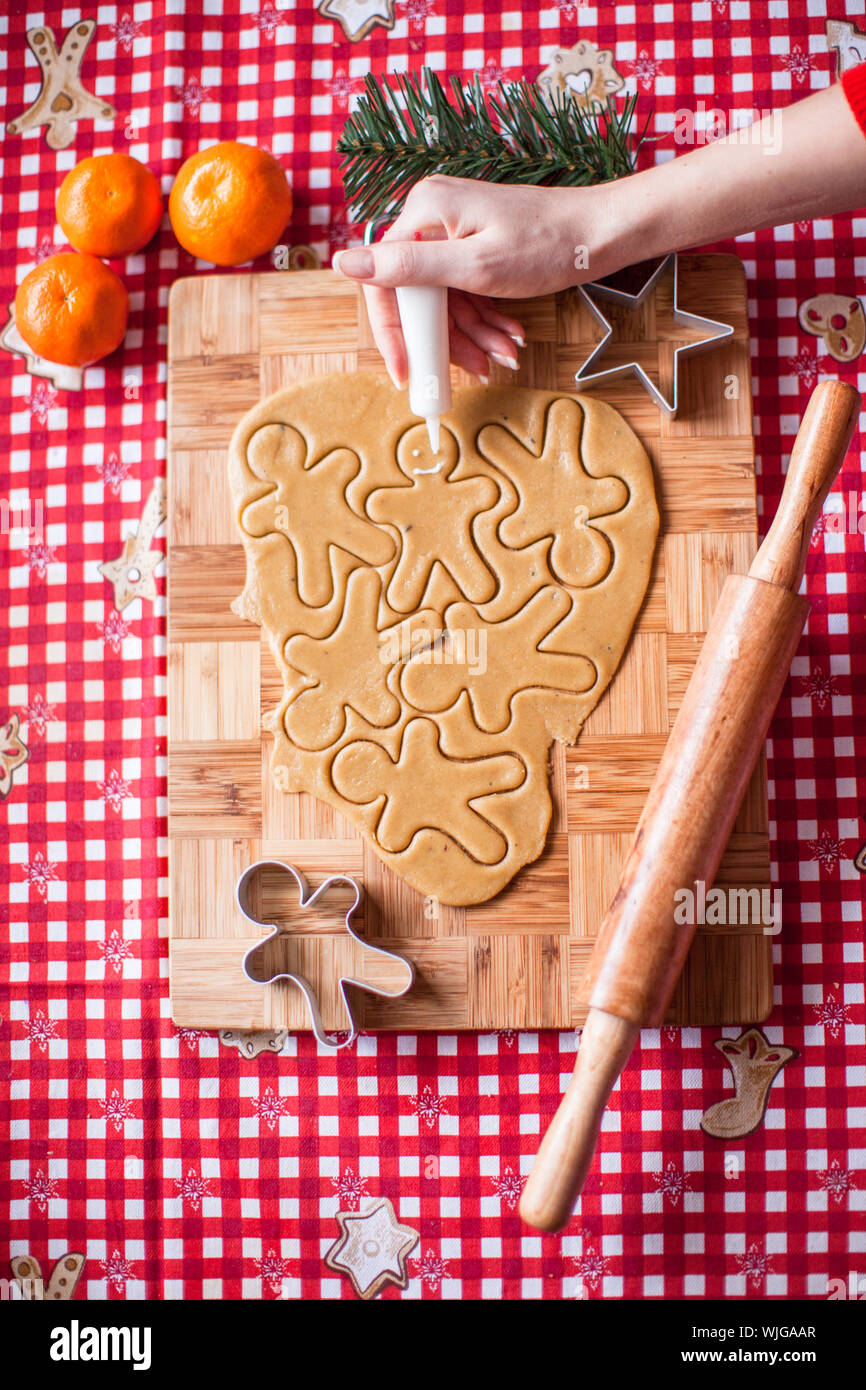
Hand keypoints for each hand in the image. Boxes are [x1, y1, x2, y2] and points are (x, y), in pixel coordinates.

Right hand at [332, 175, 618, 385]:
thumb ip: (407, 267)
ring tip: (505, 355)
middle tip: (475, 369)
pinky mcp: (474, 244)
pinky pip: (465, 291)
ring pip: (445, 300)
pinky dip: (485, 319)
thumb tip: (343, 262)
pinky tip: (509, 338)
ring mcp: (454, 230)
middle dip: (446, 338)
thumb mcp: (473, 266)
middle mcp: (432, 217)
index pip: (385, 281)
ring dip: (472, 335)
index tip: (407, 372)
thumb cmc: (546, 244)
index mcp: (423, 213)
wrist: (602, 232)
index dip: (393, 332)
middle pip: (418, 296)